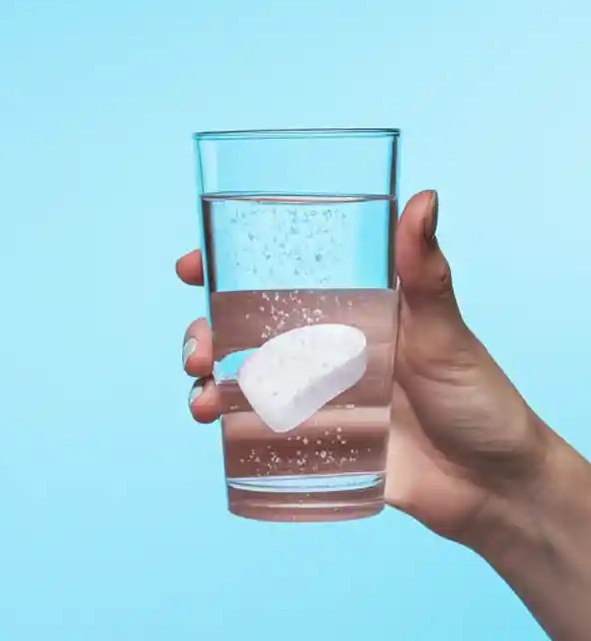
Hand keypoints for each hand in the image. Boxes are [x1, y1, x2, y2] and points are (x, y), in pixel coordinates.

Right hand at [177, 190, 548, 541]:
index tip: (192, 268)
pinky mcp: (313, 447)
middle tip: (199, 350)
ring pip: (238, 383)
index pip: (275, 282)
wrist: (493, 486)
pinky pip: (256, 435)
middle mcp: (320, 354)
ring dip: (205, 384)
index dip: (224, 272)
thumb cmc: (479, 399)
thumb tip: (423, 199)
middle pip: (240, 334)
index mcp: (345, 315)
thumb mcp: (446, 331)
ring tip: (203, 399)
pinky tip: (218, 428)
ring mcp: (312, 402)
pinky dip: (226, 429)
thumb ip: (425, 272)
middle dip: (203, 335)